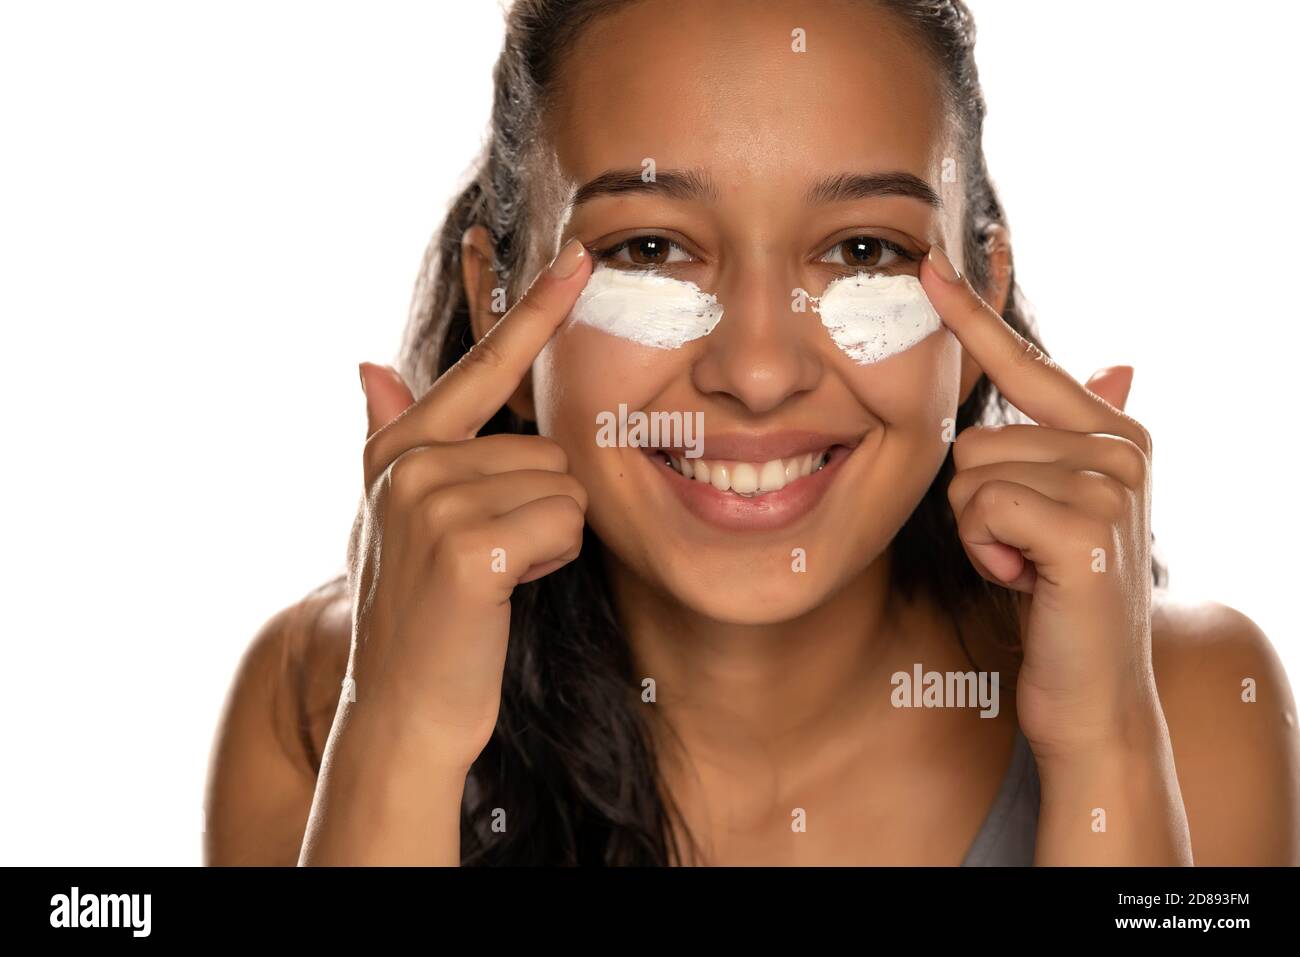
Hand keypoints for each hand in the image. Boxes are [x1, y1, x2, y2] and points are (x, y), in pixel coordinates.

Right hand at [342, 237, 592, 771]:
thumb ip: (394, 437)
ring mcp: (434, 502)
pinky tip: (508, 591)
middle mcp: (410, 464)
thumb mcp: (399, 518)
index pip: (484, 365)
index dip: (536, 310)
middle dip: (543, 507)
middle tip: (495, 558)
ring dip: (551, 537)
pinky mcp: (469, 547)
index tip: (582, 255)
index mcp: (401, 449)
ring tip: (499, 577)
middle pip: (547, 447)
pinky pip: (565, 523)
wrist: (406, 710)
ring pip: (565, 486)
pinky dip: (555, 561)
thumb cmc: (426, 614)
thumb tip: (367, 363)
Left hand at [921, 245, 1159, 762]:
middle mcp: (1121, 447)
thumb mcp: (1055, 510)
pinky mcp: (1085, 524)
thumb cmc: (1056, 599)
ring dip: (977, 533)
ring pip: (969, 474)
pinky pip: (980, 506)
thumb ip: (1068, 436)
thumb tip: (1120, 360)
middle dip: (975, 506)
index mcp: (1112, 434)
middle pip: (975, 438)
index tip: (929, 263)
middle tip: (1020, 553)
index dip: (973, 318)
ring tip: (1025, 568)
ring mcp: (1110, 483)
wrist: (1092, 696)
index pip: (1025, 364)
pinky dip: (985, 552)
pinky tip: (1027, 582)